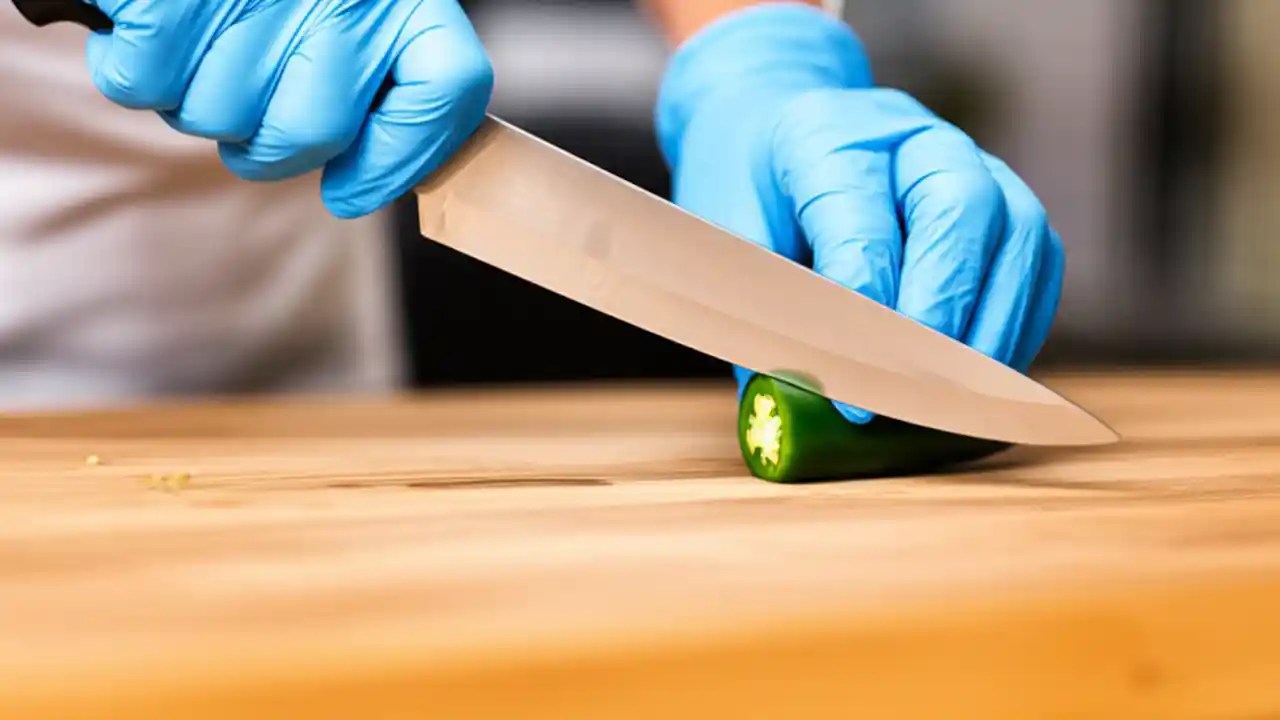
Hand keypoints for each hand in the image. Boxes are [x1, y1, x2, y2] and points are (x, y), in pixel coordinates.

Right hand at [84, 0, 493, 217]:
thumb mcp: (354, 20)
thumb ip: (387, 97)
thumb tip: (351, 193)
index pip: (447, 87)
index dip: (399, 159)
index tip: (346, 193)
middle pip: (313, 133)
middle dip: (267, 145)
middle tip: (249, 96)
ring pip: (219, 118)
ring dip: (198, 100)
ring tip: (204, 43)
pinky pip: (144, 85)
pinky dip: (137, 71)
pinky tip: (156, 30)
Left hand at [656, 4, 1063, 423]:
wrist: (772, 132)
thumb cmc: (749, 191)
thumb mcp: (723, 241)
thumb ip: (760, 311)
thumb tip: (795, 398)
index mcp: (824, 135)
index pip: (861, 216)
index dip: (862, 306)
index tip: (852, 384)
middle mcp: (906, 134)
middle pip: (960, 205)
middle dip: (946, 304)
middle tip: (924, 385)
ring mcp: (963, 157)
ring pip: (1017, 227)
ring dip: (998, 321)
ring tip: (964, 396)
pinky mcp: (999, 194)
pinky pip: (1037, 254)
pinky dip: (1022, 317)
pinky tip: (990, 375)